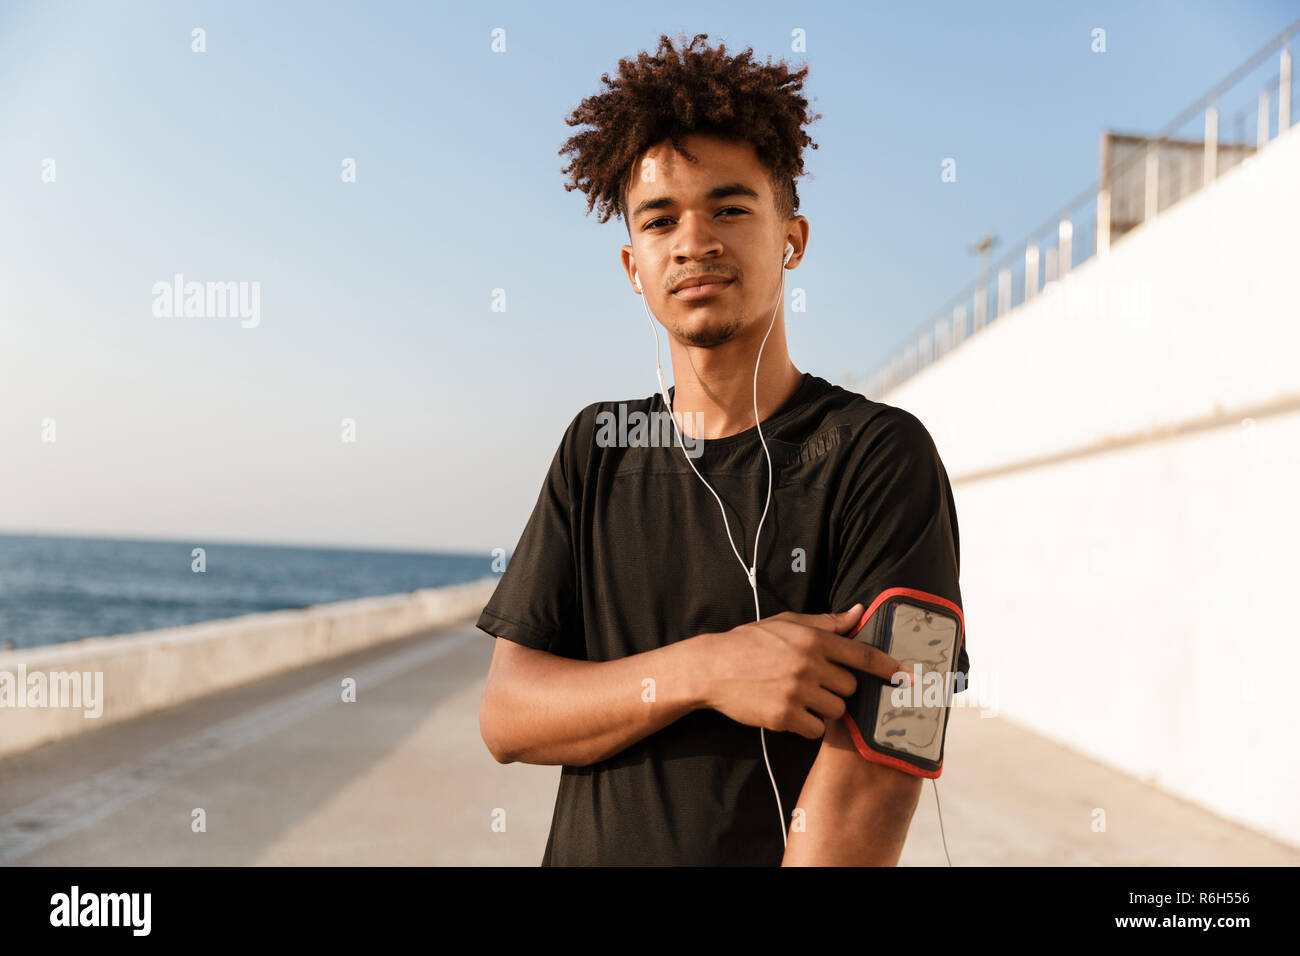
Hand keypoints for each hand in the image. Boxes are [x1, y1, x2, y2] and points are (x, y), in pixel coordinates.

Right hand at [696, 604, 907, 738]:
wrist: (712, 668)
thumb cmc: (750, 642)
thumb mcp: (787, 623)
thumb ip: (826, 622)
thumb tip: (859, 611)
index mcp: (813, 640)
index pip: (863, 656)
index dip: (890, 668)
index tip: (909, 677)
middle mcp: (809, 665)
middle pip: (850, 688)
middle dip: (838, 688)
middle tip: (814, 682)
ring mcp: (797, 692)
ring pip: (835, 711)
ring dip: (823, 708)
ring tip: (798, 696)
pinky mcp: (784, 717)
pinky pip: (815, 729)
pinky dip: (807, 725)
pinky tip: (788, 712)